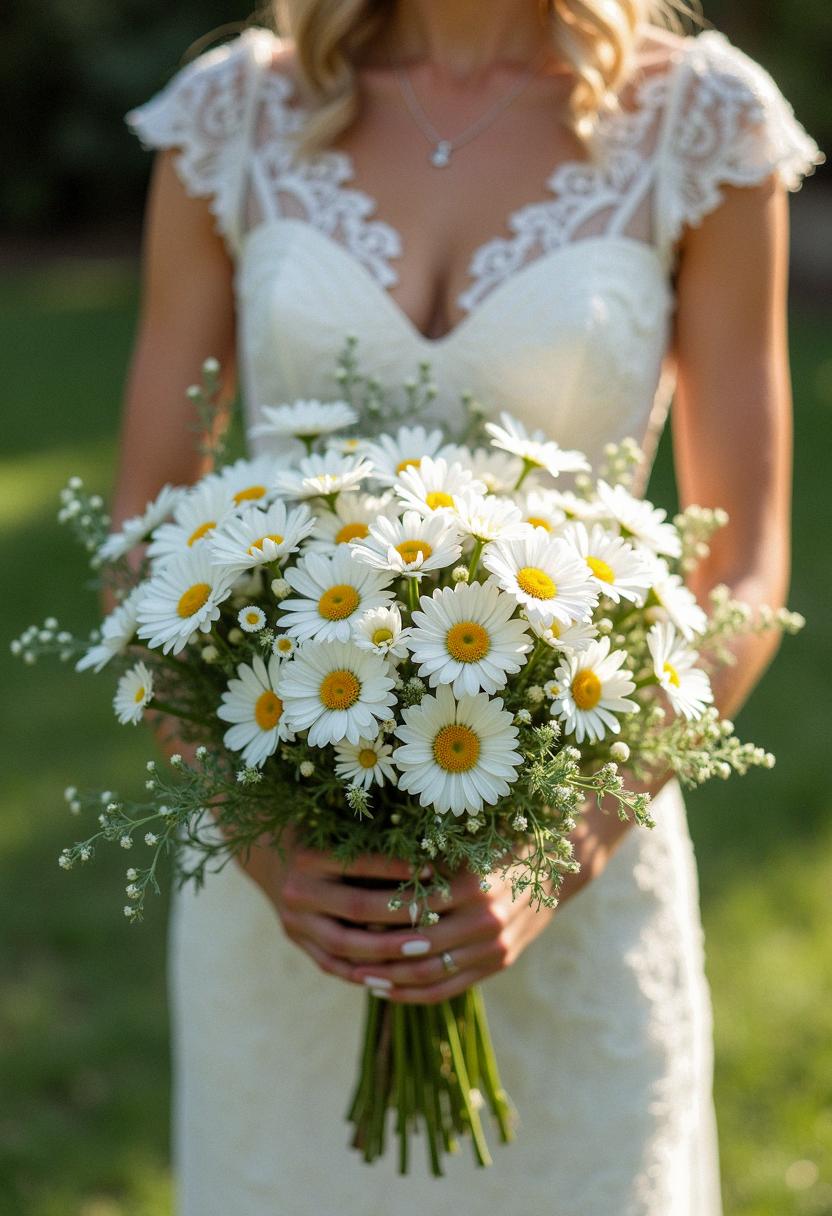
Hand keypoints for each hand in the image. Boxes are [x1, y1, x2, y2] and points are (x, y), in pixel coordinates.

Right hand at [236, 828, 445, 983]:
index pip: (361, 865)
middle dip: (399, 917)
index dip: (397, 869)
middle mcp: (297, 889)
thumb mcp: (337, 829)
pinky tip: (394, 976)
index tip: (433, 870)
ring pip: (342, 944)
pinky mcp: (296, 940)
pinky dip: (362, 972)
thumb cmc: (318, 832)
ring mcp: (293, 920)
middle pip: (355, 908)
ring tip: (422, 951)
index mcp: (309, 855)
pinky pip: (331, 964)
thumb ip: (371, 842)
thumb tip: (426, 854)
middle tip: (437, 920)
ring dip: (385, 951)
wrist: (269, 851)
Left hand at [349, 859, 557, 1003]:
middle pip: (417, 944)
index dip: (376, 913)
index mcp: (473, 884)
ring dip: (389, 978)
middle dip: (375, 950)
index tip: (344, 912)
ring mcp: (494, 947)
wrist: (555, 870)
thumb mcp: (465, 846)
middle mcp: (485, 919)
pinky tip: (386, 990)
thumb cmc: (498, 846)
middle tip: (339, 948)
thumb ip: (425, 861)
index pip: (413, 906)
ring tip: (356, 975)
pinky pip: (448, 988)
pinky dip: (413, 994)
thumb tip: (368, 875)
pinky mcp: (498, 965)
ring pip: (430, 973)